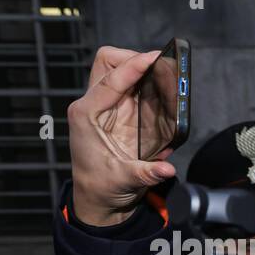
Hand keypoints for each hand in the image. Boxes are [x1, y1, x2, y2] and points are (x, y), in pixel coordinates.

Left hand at [68, 46, 176, 226]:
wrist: (98, 197)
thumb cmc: (102, 186)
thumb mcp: (124, 181)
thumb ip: (146, 173)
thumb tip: (167, 169)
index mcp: (86, 115)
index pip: (110, 79)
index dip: (133, 66)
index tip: (154, 57)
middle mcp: (94, 105)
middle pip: (109, 62)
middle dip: (133, 59)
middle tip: (158, 66)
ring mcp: (107, 107)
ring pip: (120, 70)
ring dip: (142, 70)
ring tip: (165, 77)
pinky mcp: (120, 112)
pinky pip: (134, 88)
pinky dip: (149, 85)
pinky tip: (163, 95)